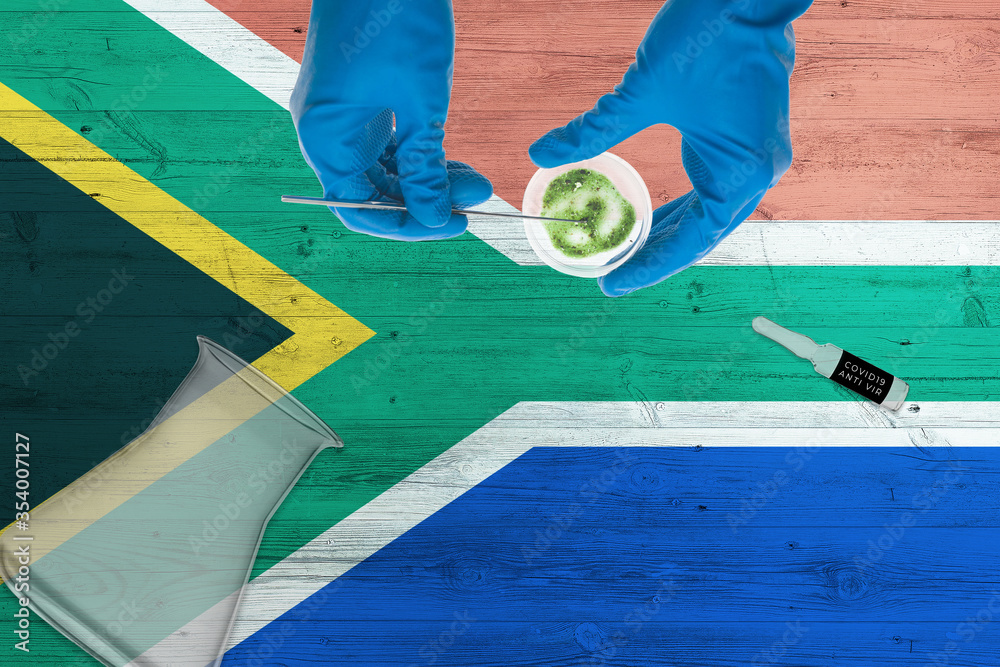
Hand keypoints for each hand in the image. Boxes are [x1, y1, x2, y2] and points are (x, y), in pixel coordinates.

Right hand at [291, 0, 492, 239]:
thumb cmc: (395, 21)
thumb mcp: (421, 105)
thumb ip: (424, 169)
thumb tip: (434, 219)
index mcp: (326, 139)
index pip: (359, 209)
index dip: (406, 225)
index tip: (451, 224)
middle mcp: (324, 132)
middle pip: (372, 192)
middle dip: (425, 200)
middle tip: (476, 199)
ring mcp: (338, 114)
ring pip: (381, 169)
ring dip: (426, 178)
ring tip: (474, 180)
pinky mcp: (355, 99)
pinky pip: (383, 143)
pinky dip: (416, 154)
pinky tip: (451, 158)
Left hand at [530, 0, 812, 294]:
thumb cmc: (704, 35)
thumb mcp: (640, 91)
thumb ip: (593, 129)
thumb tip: (541, 153)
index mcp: (739, 173)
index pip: (691, 241)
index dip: (648, 267)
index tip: (610, 284)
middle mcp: (757, 173)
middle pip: (702, 234)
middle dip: (656, 254)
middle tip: (612, 273)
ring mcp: (759, 157)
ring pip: (710, 214)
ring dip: (670, 231)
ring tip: (627, 250)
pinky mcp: (752, 140)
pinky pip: (717, 188)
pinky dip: (685, 205)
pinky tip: (654, 214)